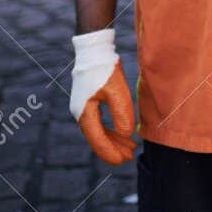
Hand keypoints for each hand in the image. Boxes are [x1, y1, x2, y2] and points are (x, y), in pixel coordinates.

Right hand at [70, 29, 135, 165]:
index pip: (97, 139)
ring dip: (114, 140)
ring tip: (130, 148)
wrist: (95, 50)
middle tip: (130, 157)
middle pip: (97, 138)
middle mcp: (80, 113)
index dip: (110, 152)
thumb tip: (126, 134)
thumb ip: (122, 113)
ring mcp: (83, 108)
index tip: (123, 161)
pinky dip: (111, 130)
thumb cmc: (105, 69)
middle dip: (113, 149)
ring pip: (99, 131)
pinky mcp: (89, 102)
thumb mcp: (117, 90)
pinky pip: (100, 122)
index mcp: (84, 112)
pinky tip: (123, 134)